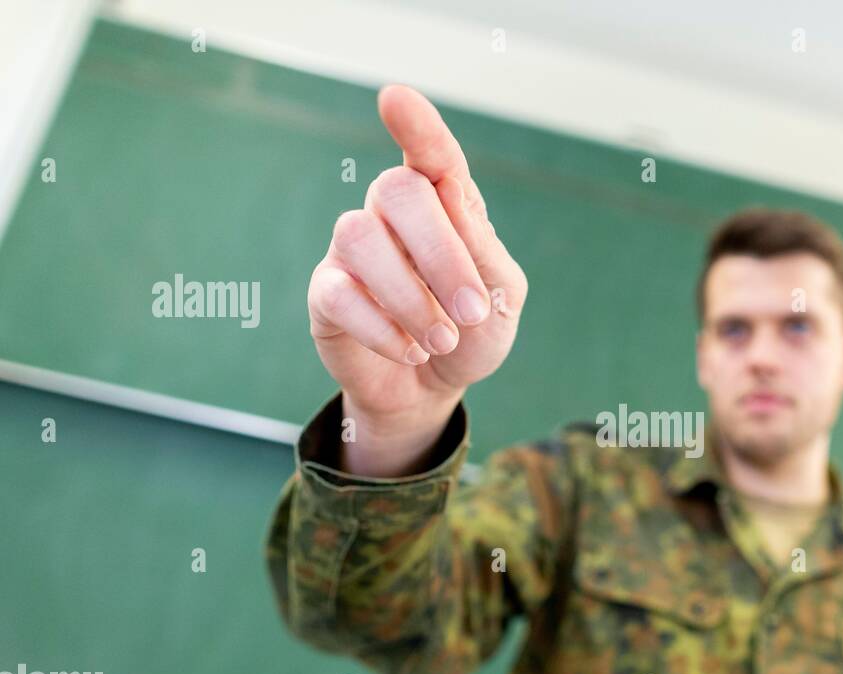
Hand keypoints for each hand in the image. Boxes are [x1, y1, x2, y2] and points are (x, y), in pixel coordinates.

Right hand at [307, 84, 527, 423]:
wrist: (434, 389)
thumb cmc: (472, 332)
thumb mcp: (500, 297)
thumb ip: (483, 252)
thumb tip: (452, 198)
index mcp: (444, 204)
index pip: (431, 155)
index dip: (416, 126)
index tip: (395, 98)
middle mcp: (392, 215)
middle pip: (396, 191)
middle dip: (441, 254)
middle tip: (472, 312)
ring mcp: (353, 251)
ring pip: (360, 238)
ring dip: (411, 298)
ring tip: (442, 339)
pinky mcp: (326, 294)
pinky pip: (339, 294)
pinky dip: (383, 328)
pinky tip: (411, 350)